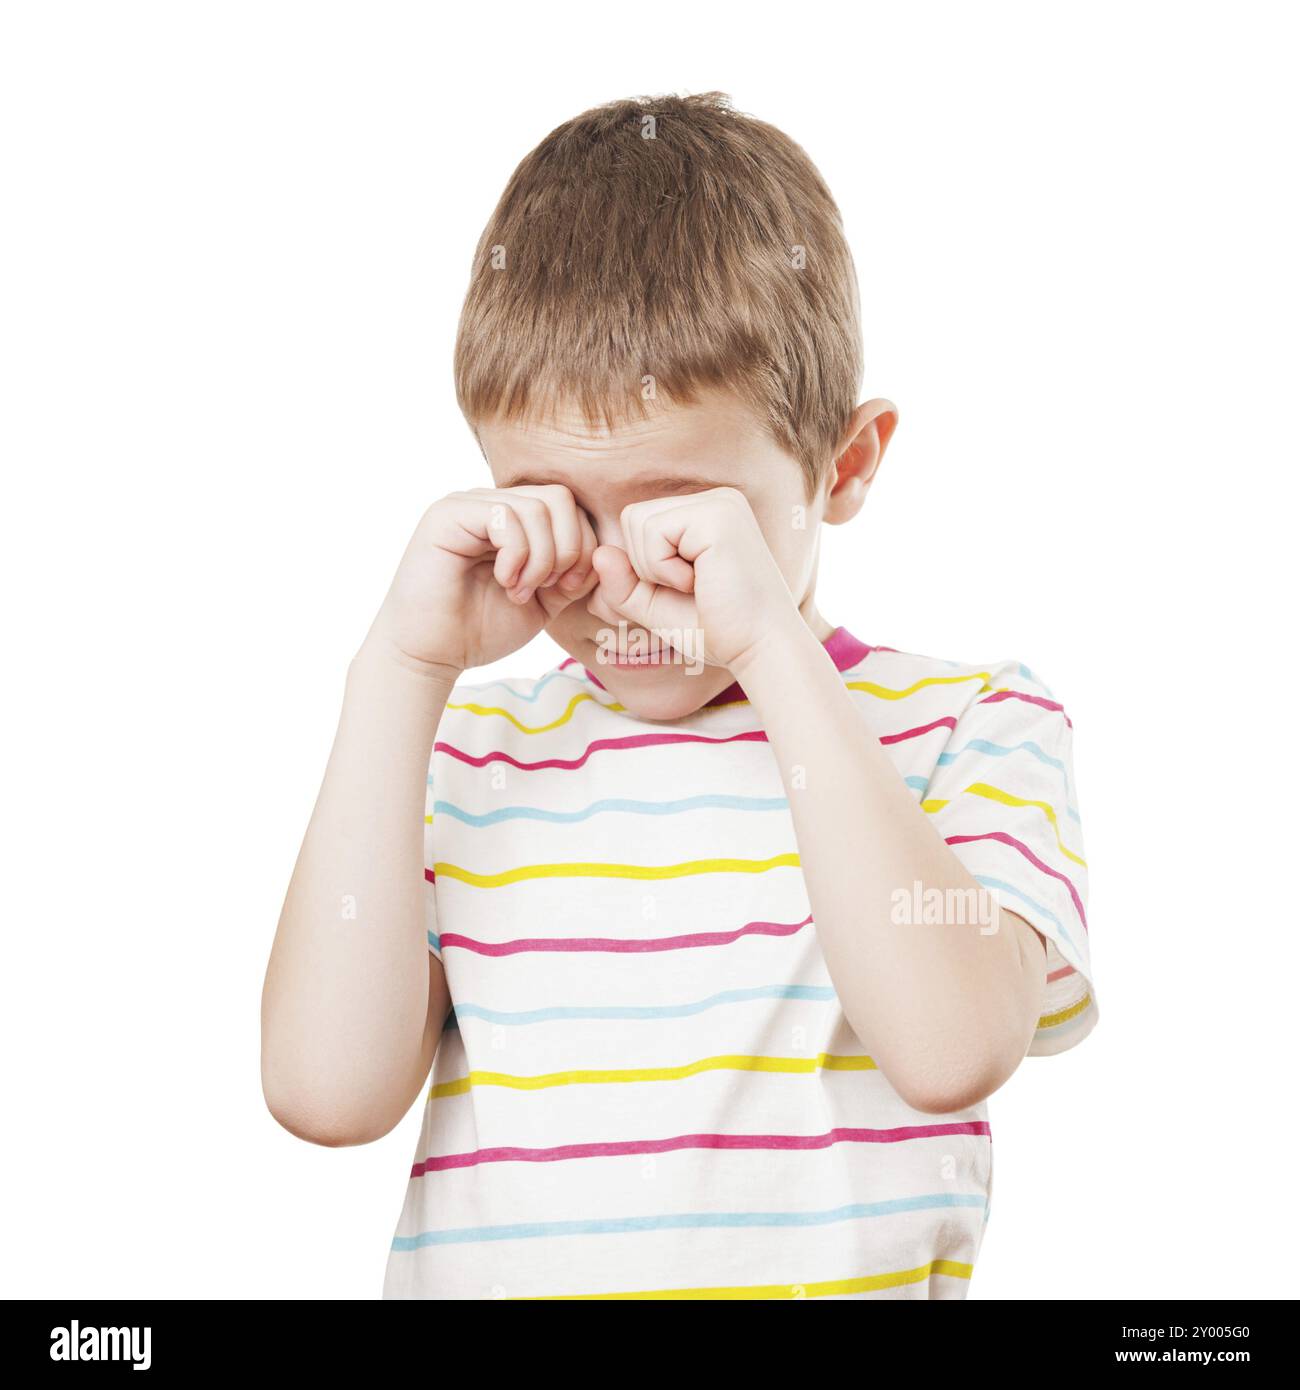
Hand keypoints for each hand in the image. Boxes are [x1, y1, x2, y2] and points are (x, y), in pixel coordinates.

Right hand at [366, 485, 600, 673]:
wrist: (432, 653)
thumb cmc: (481, 628)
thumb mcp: (545, 601)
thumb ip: (574, 574)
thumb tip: (605, 552)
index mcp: (516, 519)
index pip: (570, 507)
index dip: (583, 547)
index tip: (564, 588)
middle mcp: (493, 503)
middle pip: (560, 498)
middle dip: (568, 549)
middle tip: (546, 587)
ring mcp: (469, 504)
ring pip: (537, 507)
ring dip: (540, 558)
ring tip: (519, 589)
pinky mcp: (448, 514)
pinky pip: (505, 516)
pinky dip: (516, 554)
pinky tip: (503, 581)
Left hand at [586, 487, 799, 670]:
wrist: (760, 650)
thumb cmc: (717, 632)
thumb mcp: (656, 607)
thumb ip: (624, 583)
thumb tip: (598, 554)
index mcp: (707, 515)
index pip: (639, 523)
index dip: (643, 567)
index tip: (687, 591)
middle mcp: (716, 500)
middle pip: (632, 517)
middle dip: (645, 566)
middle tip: (692, 589)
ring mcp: (719, 503)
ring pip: (637, 522)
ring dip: (655, 569)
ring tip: (698, 586)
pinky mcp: (717, 516)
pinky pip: (652, 533)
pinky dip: (664, 569)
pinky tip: (701, 583)